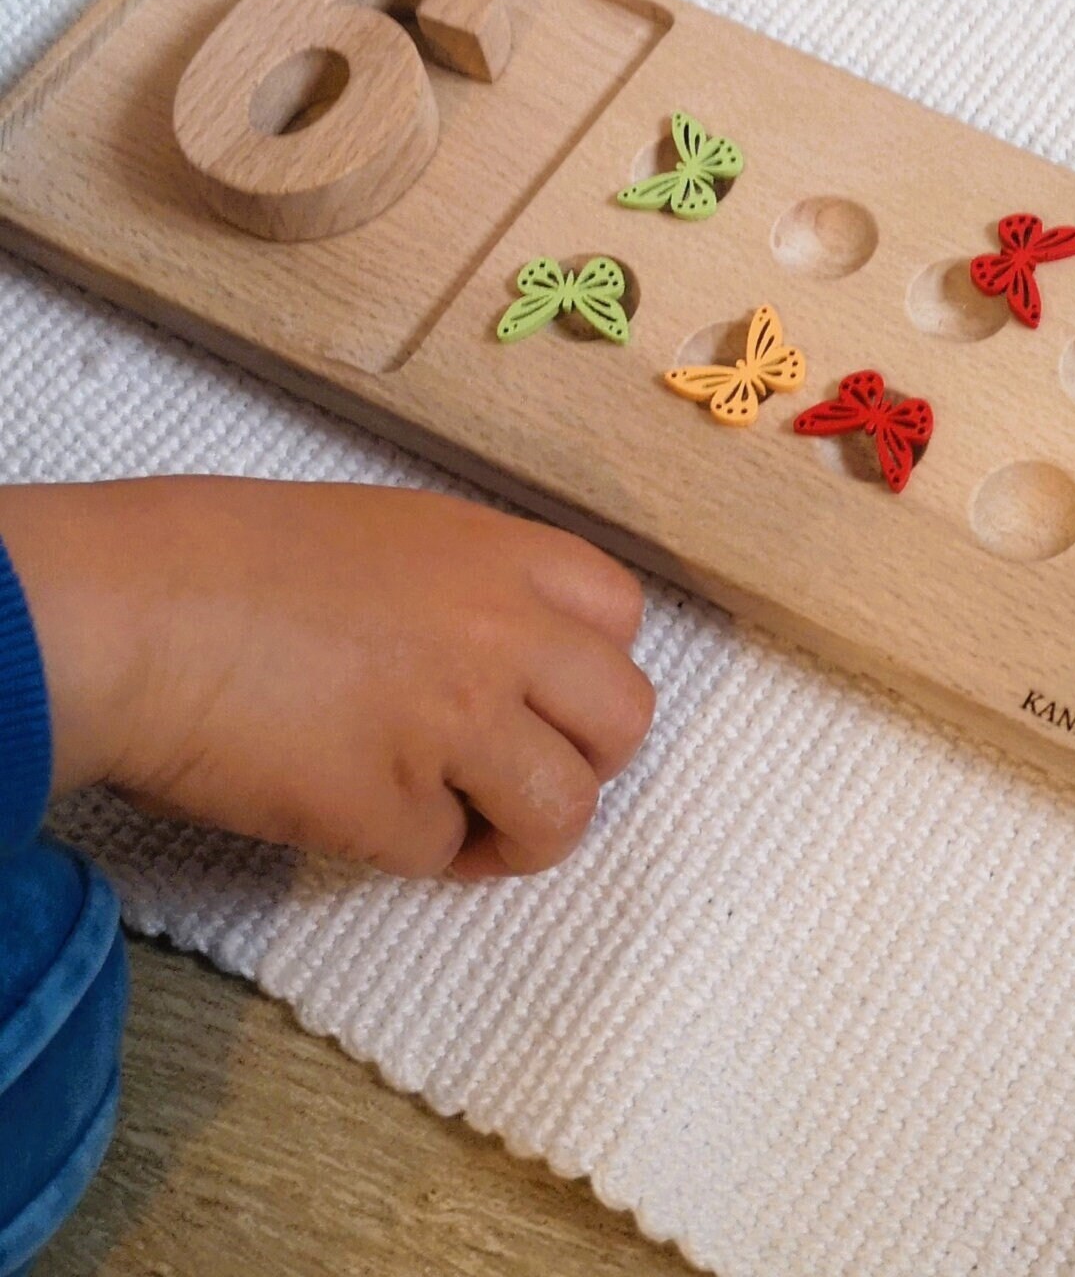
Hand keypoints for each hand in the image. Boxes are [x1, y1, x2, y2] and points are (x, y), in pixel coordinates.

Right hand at [0, 478, 654, 879]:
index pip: (622, 616)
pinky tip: (360, 815)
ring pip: (565, 810)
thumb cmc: (231, 560)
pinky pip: (441, 855)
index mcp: (503, 556)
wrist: (136, 614)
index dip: (592, 666)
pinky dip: (409, 851)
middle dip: (587, 759)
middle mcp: (506, 635)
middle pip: (625, 718)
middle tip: (525, 773)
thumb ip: (470, 587)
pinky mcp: (395, 810)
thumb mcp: (390, 534)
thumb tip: (509, 653)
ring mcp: (460, 724)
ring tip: (471, 828)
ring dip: (526, 833)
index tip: (550, 694)